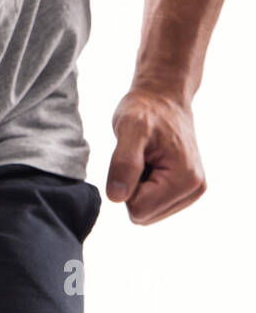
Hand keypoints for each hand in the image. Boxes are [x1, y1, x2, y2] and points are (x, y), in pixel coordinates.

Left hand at [106, 86, 206, 222]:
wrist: (163, 97)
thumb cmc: (145, 109)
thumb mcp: (129, 128)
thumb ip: (124, 163)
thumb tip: (117, 198)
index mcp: (185, 180)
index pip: (138, 210)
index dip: (125, 185)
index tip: (136, 157)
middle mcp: (194, 190)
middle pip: (143, 215)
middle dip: (133, 188)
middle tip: (140, 157)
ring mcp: (192, 192)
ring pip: (147, 211)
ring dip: (139, 186)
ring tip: (147, 157)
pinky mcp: (185, 190)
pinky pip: (152, 204)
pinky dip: (145, 185)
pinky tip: (153, 163)